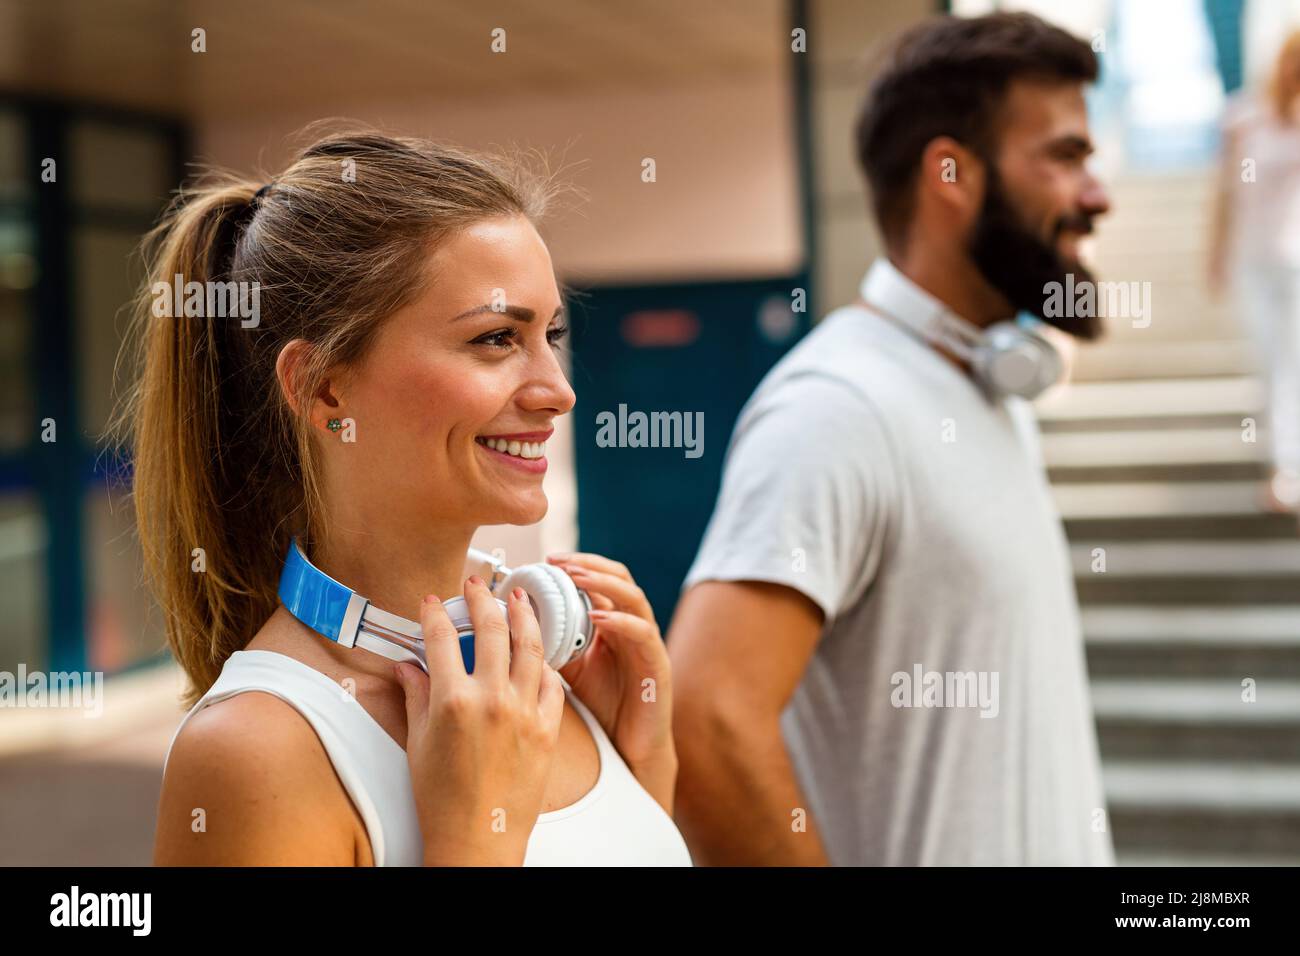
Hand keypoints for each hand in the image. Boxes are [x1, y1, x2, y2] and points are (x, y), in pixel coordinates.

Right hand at [394, 576, 564, 865]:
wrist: (478, 838)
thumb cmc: (441, 798)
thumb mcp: (418, 742)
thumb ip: (416, 695)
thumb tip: (407, 665)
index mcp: (452, 700)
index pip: (442, 637)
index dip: (434, 612)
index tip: (431, 599)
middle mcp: (491, 699)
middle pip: (491, 628)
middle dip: (483, 597)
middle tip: (478, 583)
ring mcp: (524, 712)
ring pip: (530, 646)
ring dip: (524, 615)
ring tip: (519, 598)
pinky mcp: (548, 728)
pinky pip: (551, 683)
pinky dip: (545, 664)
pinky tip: (539, 653)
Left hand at [545, 552, 675, 808]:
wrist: (631, 750)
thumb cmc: (603, 708)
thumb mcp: (570, 670)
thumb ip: (552, 645)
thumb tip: (512, 628)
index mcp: (612, 624)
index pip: (599, 579)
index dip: (575, 565)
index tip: (545, 560)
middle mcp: (632, 626)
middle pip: (619, 578)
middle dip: (588, 565)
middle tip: (558, 562)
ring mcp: (647, 643)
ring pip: (633, 597)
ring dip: (604, 583)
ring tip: (576, 578)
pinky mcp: (658, 663)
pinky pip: (643, 633)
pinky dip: (621, 621)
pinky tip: (598, 618)